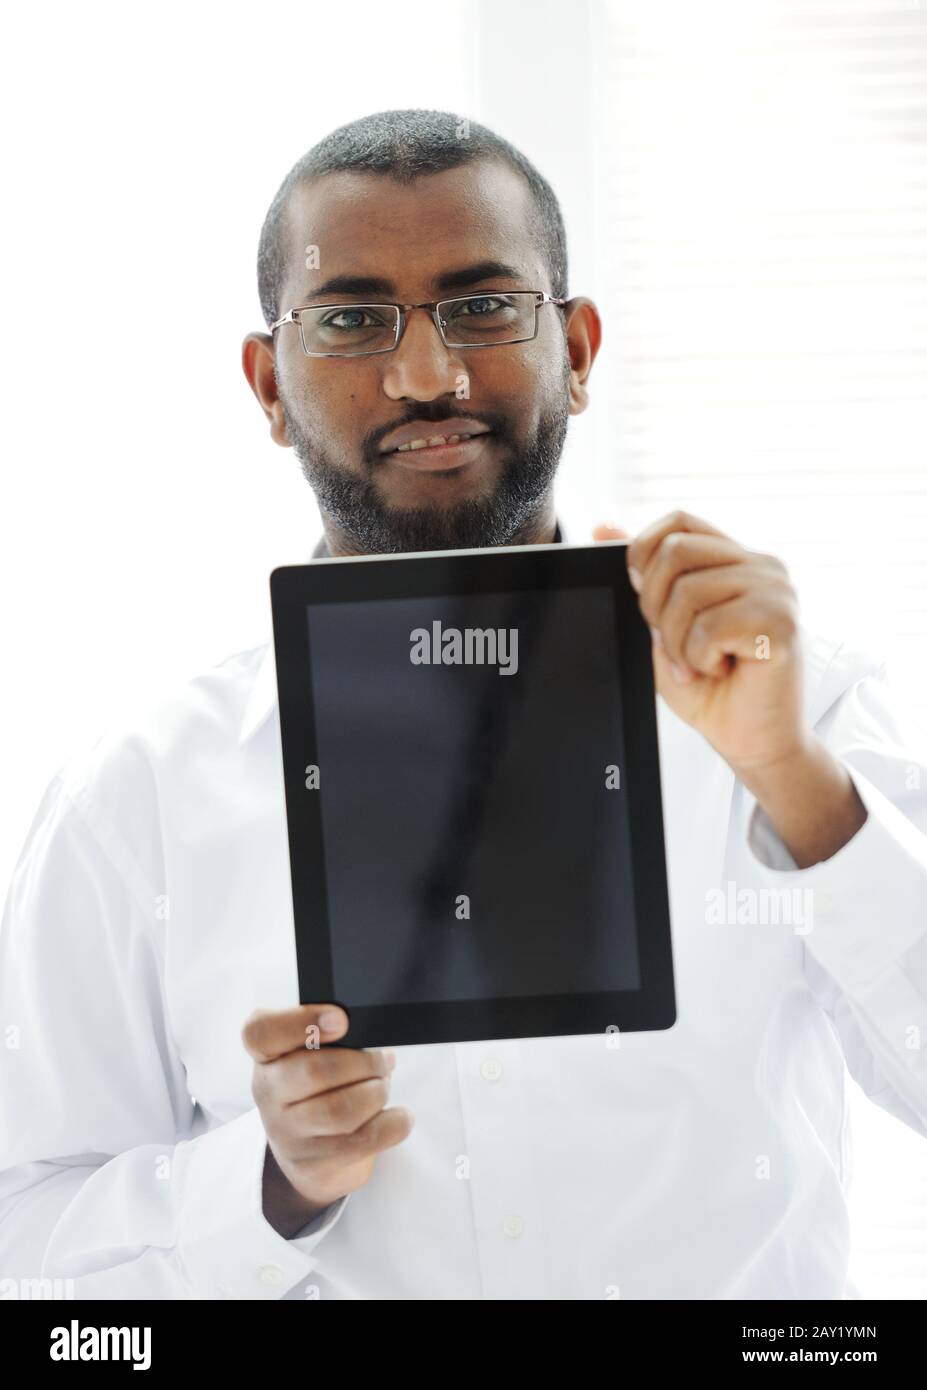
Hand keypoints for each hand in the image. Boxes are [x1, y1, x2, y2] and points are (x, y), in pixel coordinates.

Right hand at [243, 1003, 413, 1236]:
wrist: (311, 1155)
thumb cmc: (319, 1088)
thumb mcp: (312, 1056)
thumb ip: (332, 1036)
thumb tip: (372, 1036)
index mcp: (266, 1055)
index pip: (261, 1032)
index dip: (301, 1022)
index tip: (341, 1019)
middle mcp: (268, 1093)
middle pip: (315, 1070)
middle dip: (364, 1062)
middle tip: (382, 1061)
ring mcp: (287, 1134)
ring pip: (341, 1110)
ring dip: (376, 1092)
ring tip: (383, 1087)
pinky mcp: (314, 1166)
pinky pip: (365, 1140)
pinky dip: (394, 1123)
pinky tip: (399, 1116)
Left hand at [594, 513, 808, 778]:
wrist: (753, 742)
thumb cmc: (712, 689)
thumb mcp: (661, 626)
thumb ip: (642, 576)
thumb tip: (604, 526)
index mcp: (735, 560)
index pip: (679, 521)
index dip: (645, 553)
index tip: (644, 599)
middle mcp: (762, 566)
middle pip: (676, 551)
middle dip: (654, 606)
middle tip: (673, 645)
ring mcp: (777, 591)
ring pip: (688, 592)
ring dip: (678, 642)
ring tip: (699, 664)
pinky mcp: (781, 623)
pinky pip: (710, 627)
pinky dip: (700, 658)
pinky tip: (721, 670)